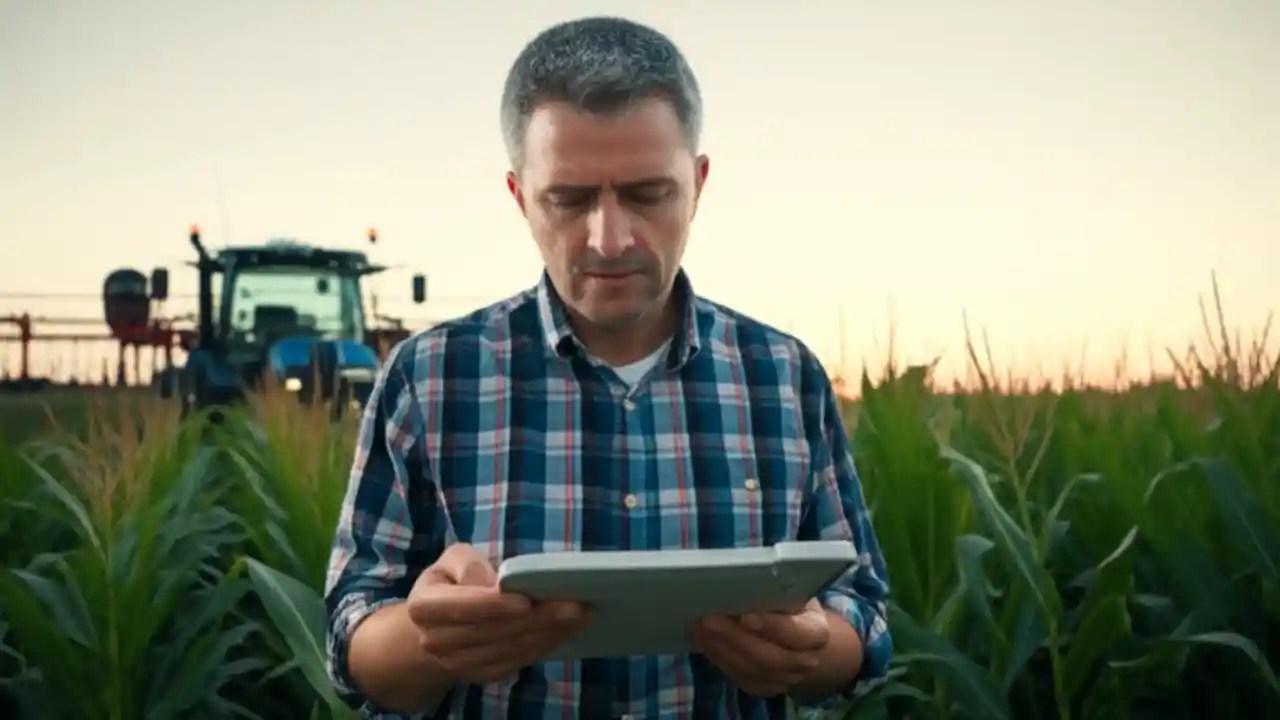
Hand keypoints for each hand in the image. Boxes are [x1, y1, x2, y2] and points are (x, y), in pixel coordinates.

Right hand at [405, 543, 589, 684]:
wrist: (432, 628)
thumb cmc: (449, 583)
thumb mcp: (451, 559)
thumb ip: (466, 563)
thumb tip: (493, 582)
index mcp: (425, 607)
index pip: (465, 606)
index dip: (496, 605)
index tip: (527, 599)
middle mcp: (437, 641)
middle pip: (495, 631)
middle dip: (538, 619)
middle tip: (575, 605)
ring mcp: (458, 664)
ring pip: (510, 649)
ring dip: (548, 634)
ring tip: (580, 616)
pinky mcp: (479, 675)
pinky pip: (516, 663)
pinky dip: (543, 647)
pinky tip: (565, 632)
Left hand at [689, 598, 829, 697]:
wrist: (799, 636)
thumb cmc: (790, 605)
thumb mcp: (791, 592)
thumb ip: (773, 591)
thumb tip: (743, 581)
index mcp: (816, 632)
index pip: (796, 633)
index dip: (771, 626)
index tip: (745, 615)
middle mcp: (805, 661)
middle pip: (769, 657)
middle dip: (735, 637)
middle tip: (708, 618)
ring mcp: (785, 679)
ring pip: (750, 670)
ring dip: (720, 648)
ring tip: (698, 627)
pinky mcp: (764, 687)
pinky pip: (739, 677)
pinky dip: (719, 658)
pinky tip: (703, 641)